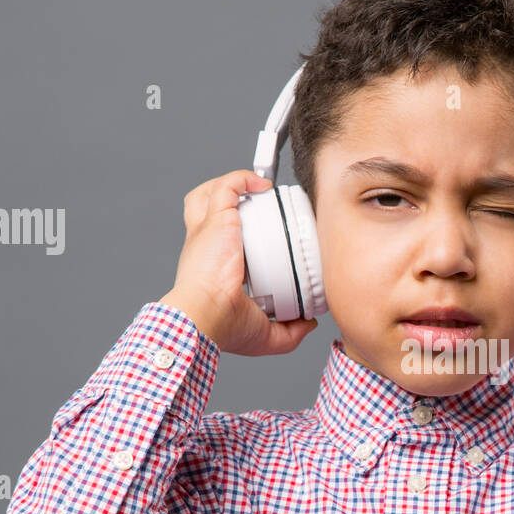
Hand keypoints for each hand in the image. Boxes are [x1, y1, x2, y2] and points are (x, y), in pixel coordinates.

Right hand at [163, 169, 318, 355]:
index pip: (217, 243)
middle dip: (226, 202)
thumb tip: (309, 322)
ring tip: (257, 188)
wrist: (207, 317)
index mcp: (211, 270)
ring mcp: (208, 231)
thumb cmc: (222, 327)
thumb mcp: (266, 335)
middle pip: (204, 212)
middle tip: (254, 204)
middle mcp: (205, 247)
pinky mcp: (216, 220)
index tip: (263, 237)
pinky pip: (227, 187)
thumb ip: (290, 331)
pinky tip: (263, 184)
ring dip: (231, 185)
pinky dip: (243, 178)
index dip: (237, 235)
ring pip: (208, 193)